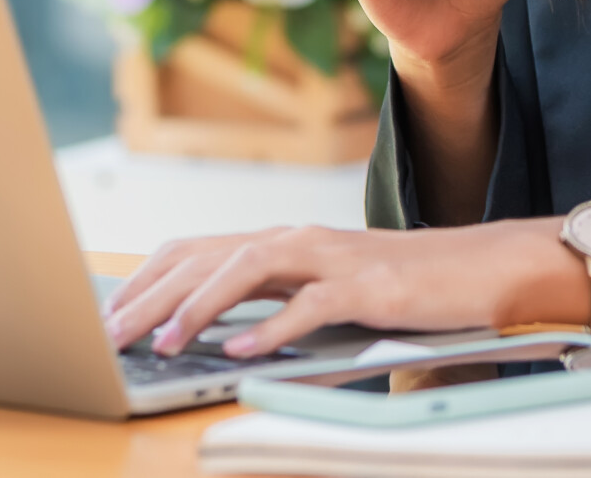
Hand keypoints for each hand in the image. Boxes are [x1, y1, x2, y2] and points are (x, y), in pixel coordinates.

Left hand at [101, 220, 583, 358]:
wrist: (481, 269)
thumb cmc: (402, 289)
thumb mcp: (324, 290)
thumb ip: (274, 300)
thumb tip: (214, 334)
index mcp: (283, 242)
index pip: (195, 249)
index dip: (146, 279)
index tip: (108, 314)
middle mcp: (299, 240)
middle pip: (208, 257)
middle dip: (152, 296)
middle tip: (112, 334)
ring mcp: (333, 259)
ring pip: (250, 269)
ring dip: (200, 306)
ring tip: (165, 341)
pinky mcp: (369, 286)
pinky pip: (312, 305)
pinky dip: (274, 326)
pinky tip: (243, 349)